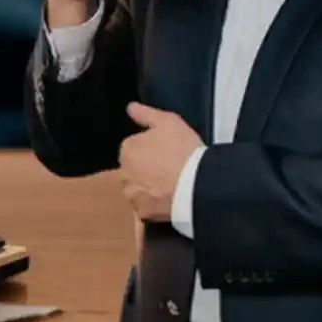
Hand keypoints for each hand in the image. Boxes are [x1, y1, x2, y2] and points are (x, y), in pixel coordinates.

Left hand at [119, 102, 203, 221]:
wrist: (198, 185)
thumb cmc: (183, 150)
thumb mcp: (169, 122)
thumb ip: (146, 114)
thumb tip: (130, 107)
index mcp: (127, 149)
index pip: (134, 148)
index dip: (151, 150)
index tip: (167, 153)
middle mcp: (123, 173)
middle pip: (134, 169)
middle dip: (147, 170)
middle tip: (171, 171)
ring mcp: (132, 195)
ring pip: (138, 189)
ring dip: (148, 188)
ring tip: (172, 188)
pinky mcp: (142, 214)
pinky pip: (145, 208)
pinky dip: (153, 206)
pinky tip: (168, 202)